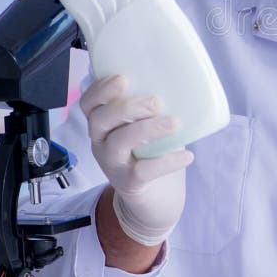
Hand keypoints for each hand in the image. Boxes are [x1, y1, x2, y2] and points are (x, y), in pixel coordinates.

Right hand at [80, 75, 193, 245]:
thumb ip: (152, 106)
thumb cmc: (151, 151)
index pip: (89, 104)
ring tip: (174, 123)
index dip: (100, 90)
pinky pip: (142, 171)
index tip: (123, 78)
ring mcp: (112, 164)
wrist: (153, 198)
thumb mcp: (147, 125)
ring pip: (117, 143)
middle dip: (126, 107)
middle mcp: (101, 142)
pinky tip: (187, 156)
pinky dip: (166, 162)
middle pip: (100, 120)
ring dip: (146, 129)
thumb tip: (181, 78)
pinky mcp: (128, 183)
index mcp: (103, 124)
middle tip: (155, 102)